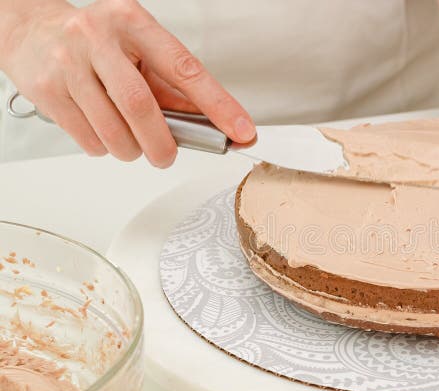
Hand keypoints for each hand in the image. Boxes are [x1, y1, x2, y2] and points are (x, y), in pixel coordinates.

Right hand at [0, 0, 253, 167]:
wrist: (31, 30)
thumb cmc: (97, 43)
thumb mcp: (139, 50)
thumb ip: (174, 86)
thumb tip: (215, 124)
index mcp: (134, 23)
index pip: (186, 69)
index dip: (218, 104)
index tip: (241, 130)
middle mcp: (99, 38)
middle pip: (141, 106)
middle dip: (162, 143)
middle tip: (167, 156)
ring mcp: (69, 63)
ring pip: (114, 131)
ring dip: (132, 150)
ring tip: (132, 142)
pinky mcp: (47, 90)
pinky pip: (88, 139)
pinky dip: (104, 148)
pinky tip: (102, 130)